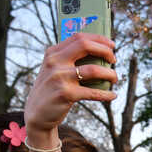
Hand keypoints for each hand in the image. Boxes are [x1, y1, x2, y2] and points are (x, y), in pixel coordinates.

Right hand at [24, 34, 117, 151]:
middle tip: (114, 60)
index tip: (112, 45)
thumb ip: (68, 59)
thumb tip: (99, 52)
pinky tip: (112, 96)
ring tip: (114, 79)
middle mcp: (55, 62)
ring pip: (94, 70)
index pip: (79, 37)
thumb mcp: (54, 70)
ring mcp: (59, 78)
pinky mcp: (66, 94)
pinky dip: (106, 94)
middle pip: (85, 46)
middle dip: (105, 51)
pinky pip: (93, 92)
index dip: (99, 39)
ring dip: (110, 74)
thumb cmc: (52, 90)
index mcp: (53, 53)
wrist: (37, 115)